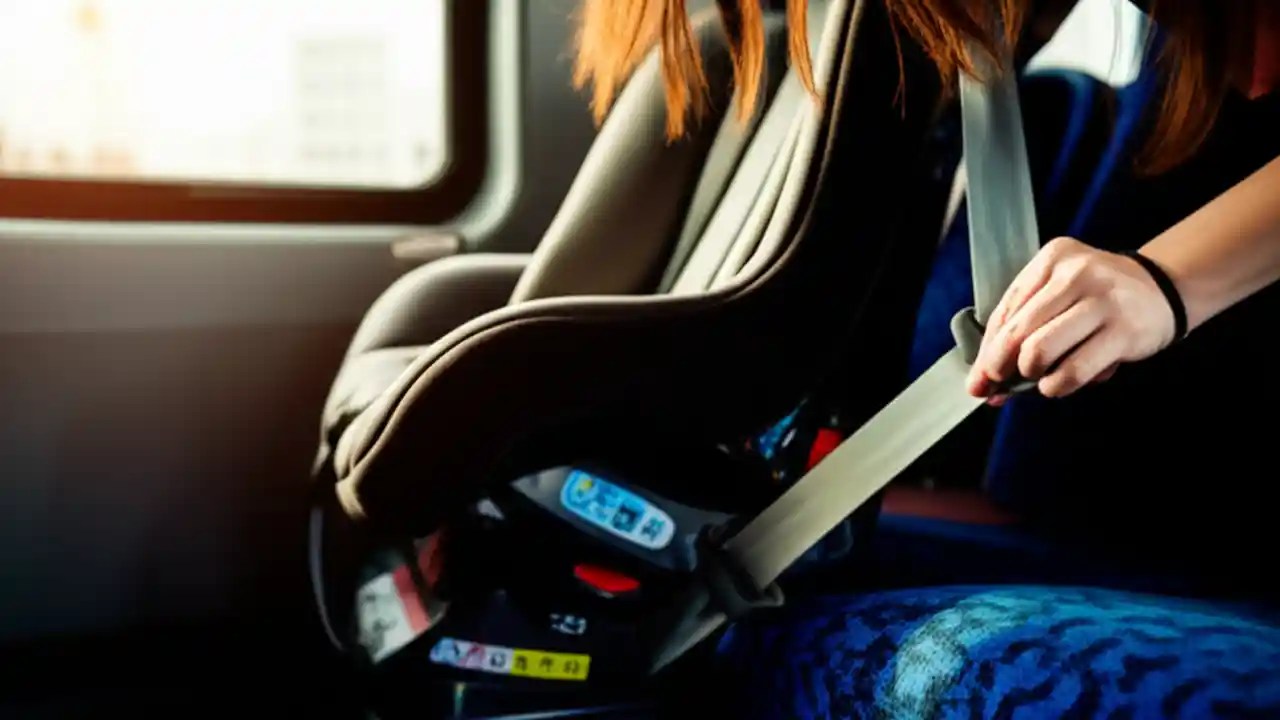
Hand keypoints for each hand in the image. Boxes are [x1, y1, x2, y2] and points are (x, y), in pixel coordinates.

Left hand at [966, 237, 1176, 402]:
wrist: (1162, 289)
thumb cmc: (1097, 298)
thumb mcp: (1059, 294)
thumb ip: (1023, 328)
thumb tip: (984, 379)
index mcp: (1053, 258)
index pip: (1006, 310)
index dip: (986, 350)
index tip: (977, 379)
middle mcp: (1076, 273)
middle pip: (1017, 332)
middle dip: (998, 367)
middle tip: (996, 388)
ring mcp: (1102, 300)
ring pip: (1039, 350)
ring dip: (1029, 374)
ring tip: (1038, 378)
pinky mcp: (1123, 331)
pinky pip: (1073, 370)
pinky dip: (1056, 385)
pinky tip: (1056, 385)